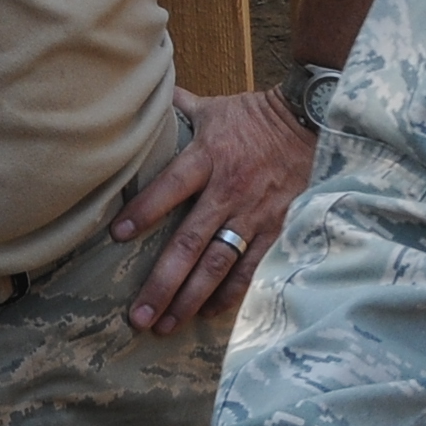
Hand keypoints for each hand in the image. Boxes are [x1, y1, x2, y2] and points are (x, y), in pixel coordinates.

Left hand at [113, 87, 320, 333]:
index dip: (143, 211)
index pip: (169, 187)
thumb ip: (176, 111)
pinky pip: (251, 268)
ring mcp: (254, 214)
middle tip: (138, 316)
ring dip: (190, 299)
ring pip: (218, 265)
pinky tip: (208, 313)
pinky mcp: (277, 229)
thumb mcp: (213, 108)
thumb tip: (143, 99)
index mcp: (208, 157)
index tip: (116, 236)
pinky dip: (230, 294)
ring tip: (165, 326)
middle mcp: (229, 191)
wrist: (309, 122)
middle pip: (190, 243)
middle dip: (162, 283)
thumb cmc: (254, 115)